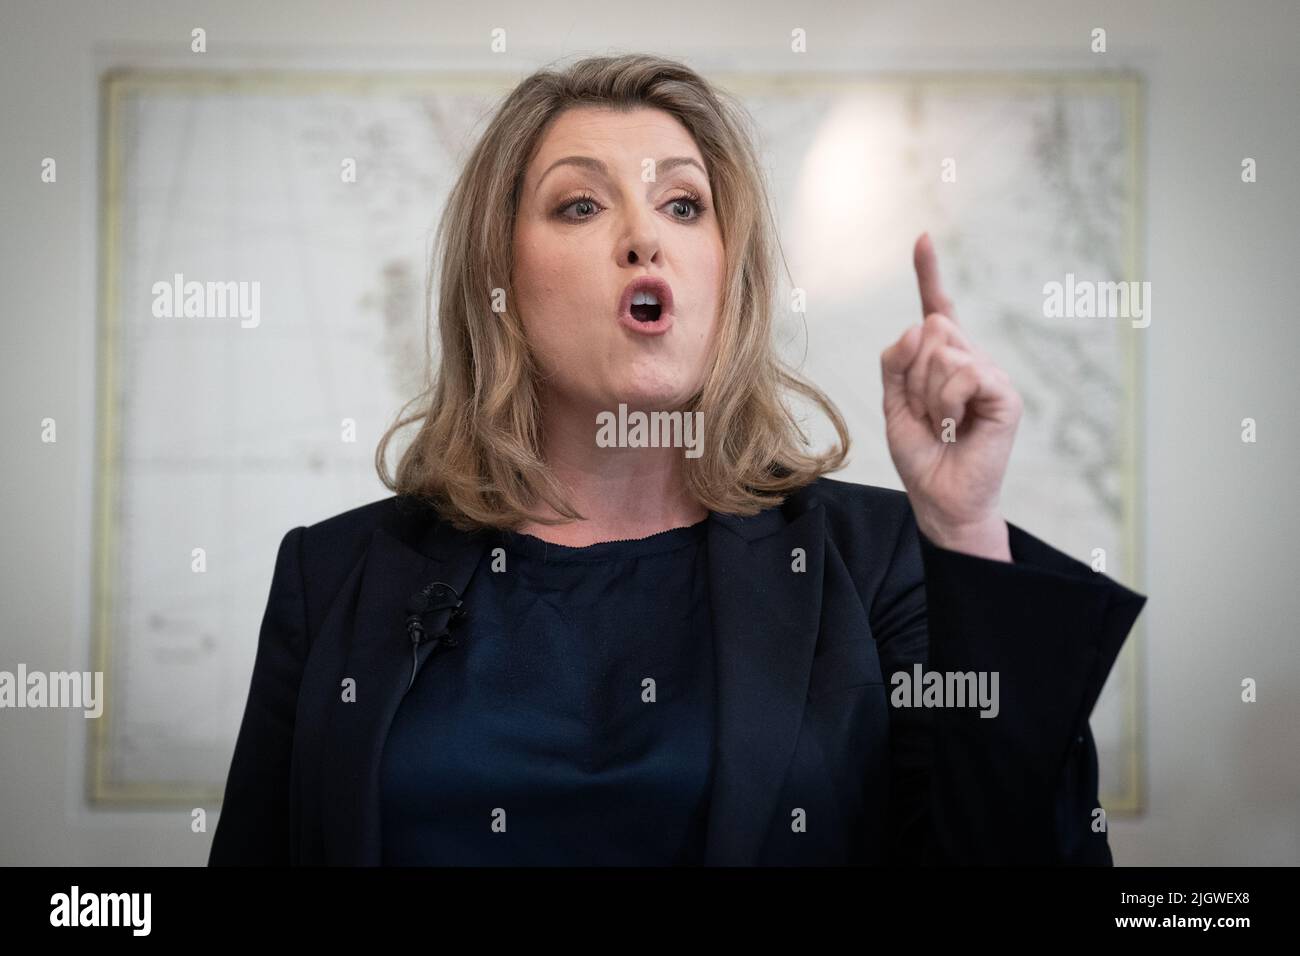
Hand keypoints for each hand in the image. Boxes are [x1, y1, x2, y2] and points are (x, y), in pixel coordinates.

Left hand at [879, 233, 1021, 560]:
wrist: (940, 497)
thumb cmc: (920, 454)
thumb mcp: (893, 404)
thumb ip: (895, 363)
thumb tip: (918, 325)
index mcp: (943, 360)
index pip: (937, 309)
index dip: (928, 274)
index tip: (922, 238)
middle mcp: (970, 360)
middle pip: (929, 330)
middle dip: (913, 375)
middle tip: (925, 413)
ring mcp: (990, 375)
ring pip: (943, 352)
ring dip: (929, 394)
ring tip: (942, 424)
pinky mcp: (1005, 395)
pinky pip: (965, 374)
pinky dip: (948, 402)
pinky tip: (955, 424)